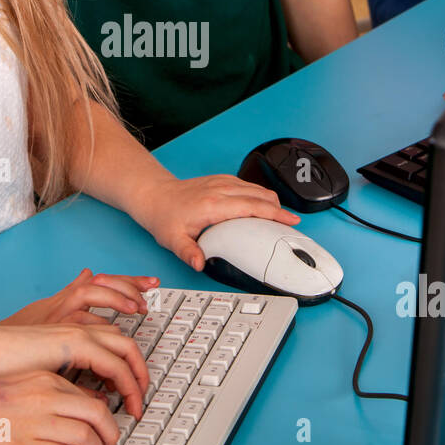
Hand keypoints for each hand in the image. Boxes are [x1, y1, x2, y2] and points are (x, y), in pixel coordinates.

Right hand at [0, 269, 158, 325]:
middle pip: (102, 282)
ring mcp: (57, 316)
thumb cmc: (8, 349)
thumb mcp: (43, 326)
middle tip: (151, 290)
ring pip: (94, 294)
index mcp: (61, 303)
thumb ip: (67, 306)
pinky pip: (85, 325)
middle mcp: (60, 304)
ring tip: (137, 308)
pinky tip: (114, 334)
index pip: (99, 283)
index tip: (149, 283)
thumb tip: (86, 281)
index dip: (125, 281)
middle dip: (130, 283)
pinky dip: (101, 330)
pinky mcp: (56, 335)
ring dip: (119, 299)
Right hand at [0, 322, 149, 416]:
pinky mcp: (71, 343)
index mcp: (72, 329)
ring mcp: (76, 331)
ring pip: (126, 344)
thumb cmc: (3, 363)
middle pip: (127, 334)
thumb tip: (95, 394)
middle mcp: (78, 325)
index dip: (132, 356)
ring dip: (138, 371)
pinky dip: (125, 379)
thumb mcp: (46, 371)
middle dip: (143, 360)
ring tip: (142, 395)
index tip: (140, 379)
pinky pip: (112, 361)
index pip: (114, 332)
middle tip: (147, 389)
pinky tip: (124, 396)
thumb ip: (72, 376)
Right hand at [0, 372, 120, 444]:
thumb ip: (58, 391)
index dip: (107, 418)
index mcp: (47, 381)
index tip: (106, 430)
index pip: (93, 398)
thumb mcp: (27, 384)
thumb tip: (91, 404)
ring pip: (86, 437)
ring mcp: (36, 422)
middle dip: (109, 435)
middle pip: (98, 415)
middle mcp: (45, 398)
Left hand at [129, 174, 299, 270]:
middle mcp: (220, 190)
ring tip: (280, 217)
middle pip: (261, 195)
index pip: (253, 206)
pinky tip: (262, 205)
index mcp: (214, 205)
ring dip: (271, 201)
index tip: (291, 221)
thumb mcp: (172, 240)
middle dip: (280, 209)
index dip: (275, 214)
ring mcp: (221, 183)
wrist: (154, 195)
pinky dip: (260, 195)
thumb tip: (200, 264)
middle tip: (291, 224)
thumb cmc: (163, 216)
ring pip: (256, 188)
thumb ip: (188, 252)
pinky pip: (247, 185)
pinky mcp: (220, 181)